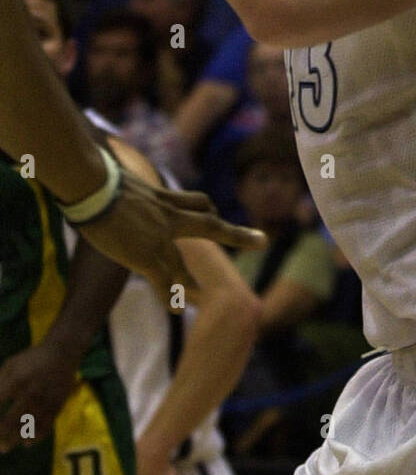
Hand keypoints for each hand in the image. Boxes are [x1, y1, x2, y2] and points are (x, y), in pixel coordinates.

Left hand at [0, 344, 76, 451]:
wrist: (64, 351)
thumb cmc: (31, 360)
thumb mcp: (11, 365)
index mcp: (19, 376)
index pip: (1, 397)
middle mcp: (34, 387)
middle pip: (17, 412)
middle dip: (4, 429)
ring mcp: (48, 395)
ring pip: (33, 419)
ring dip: (18, 435)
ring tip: (5, 448)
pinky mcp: (59, 401)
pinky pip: (49, 420)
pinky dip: (39, 433)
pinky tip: (28, 443)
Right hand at [78, 167, 264, 297]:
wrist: (93, 187)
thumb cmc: (96, 175)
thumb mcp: (120, 173)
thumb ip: (123, 177)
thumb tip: (106, 165)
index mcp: (163, 198)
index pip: (197, 202)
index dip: (208, 209)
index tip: (216, 212)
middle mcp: (170, 217)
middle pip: (211, 225)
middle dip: (237, 235)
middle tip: (262, 241)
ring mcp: (161, 238)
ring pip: (183, 263)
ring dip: (190, 281)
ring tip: (202, 296)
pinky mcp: (147, 256)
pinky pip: (164, 281)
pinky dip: (170, 296)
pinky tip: (176, 309)